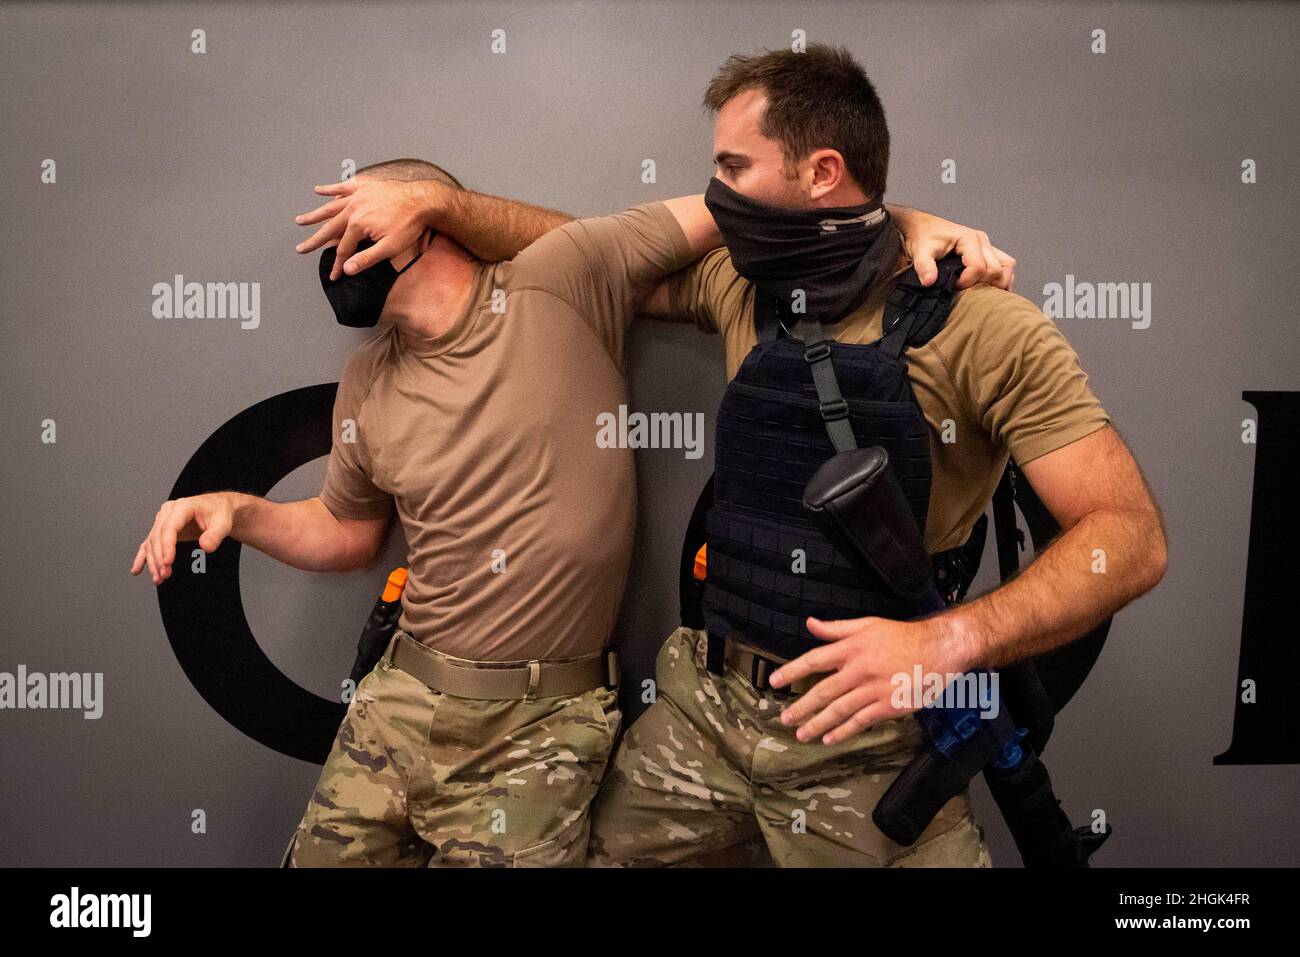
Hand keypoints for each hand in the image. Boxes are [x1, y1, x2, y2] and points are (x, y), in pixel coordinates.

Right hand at [130, 493, 234, 584]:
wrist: (219, 508)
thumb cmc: (221, 513)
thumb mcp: (223, 523)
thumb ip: (215, 535)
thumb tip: (206, 547)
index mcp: (182, 506)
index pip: (169, 528)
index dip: (167, 547)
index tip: (168, 563)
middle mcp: (168, 512)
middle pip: (158, 537)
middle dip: (159, 558)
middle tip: (164, 575)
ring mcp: (163, 520)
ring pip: (152, 543)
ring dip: (153, 562)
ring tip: (158, 579)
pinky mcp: (162, 529)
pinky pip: (149, 544)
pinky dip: (144, 557)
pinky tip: (137, 570)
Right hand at [294, 178, 445, 279]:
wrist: (423, 200)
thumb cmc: (409, 225)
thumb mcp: (390, 248)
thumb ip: (366, 258)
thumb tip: (347, 270)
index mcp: (357, 225)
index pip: (343, 249)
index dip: (338, 264)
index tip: (333, 276)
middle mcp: (353, 209)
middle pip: (330, 228)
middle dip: (315, 241)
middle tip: (300, 249)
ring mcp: (357, 196)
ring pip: (331, 207)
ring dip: (315, 214)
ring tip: (301, 221)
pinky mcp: (364, 186)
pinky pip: (343, 187)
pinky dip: (330, 189)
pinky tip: (318, 190)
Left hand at [767, 614, 971, 745]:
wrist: (938, 649)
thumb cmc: (902, 636)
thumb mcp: (868, 624)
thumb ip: (837, 628)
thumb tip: (810, 623)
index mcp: (852, 647)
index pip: (814, 660)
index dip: (792, 671)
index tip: (774, 681)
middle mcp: (859, 669)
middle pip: (823, 691)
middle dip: (801, 707)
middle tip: (785, 718)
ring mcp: (874, 689)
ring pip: (839, 710)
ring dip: (817, 724)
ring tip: (801, 734)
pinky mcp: (888, 706)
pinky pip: (860, 721)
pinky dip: (843, 731)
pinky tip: (830, 738)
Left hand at [889, 206, 1016, 290]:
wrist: (923, 227)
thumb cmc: (923, 237)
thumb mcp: (920, 250)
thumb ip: (924, 265)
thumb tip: (929, 282)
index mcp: (969, 239)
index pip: (979, 268)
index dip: (966, 282)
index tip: (952, 285)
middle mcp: (982, 241)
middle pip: (996, 270)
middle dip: (982, 285)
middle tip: (964, 290)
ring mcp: (987, 246)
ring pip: (1006, 267)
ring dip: (997, 283)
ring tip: (979, 292)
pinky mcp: (988, 252)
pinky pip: (1005, 266)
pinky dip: (1001, 279)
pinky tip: (988, 288)